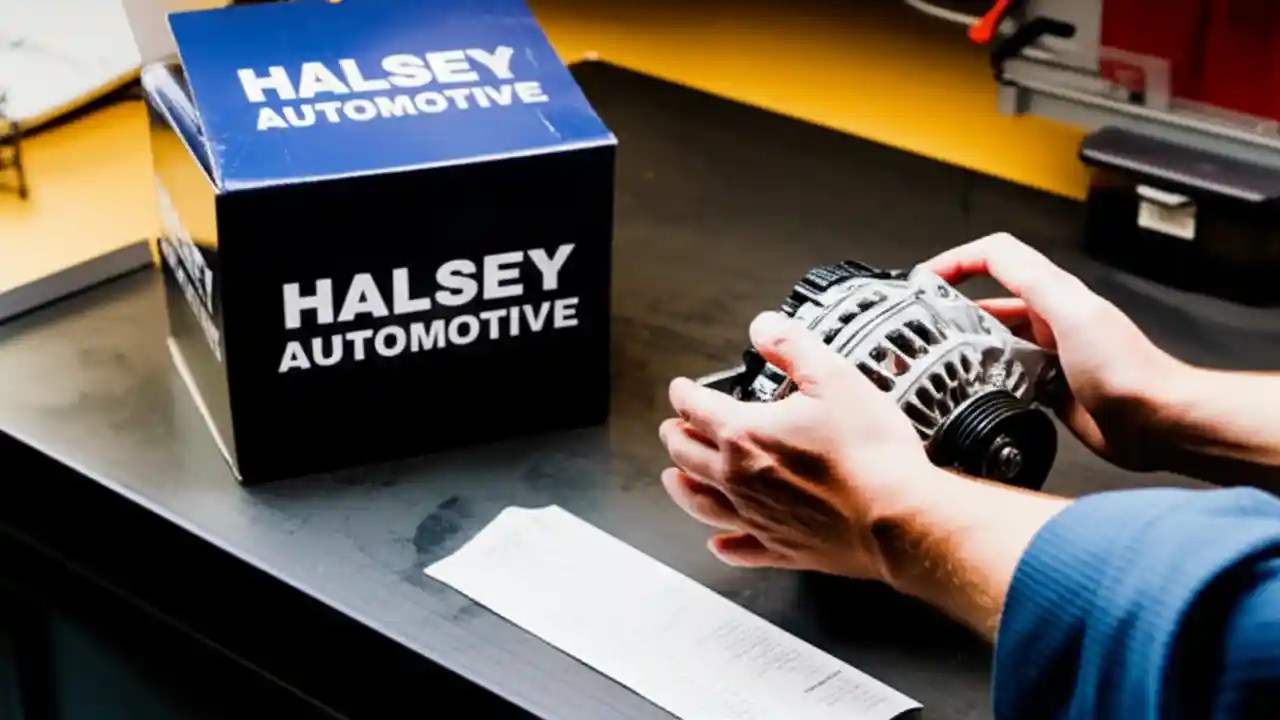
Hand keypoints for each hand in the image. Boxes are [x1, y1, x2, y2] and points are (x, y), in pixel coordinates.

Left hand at [659, 309, 1070, 637]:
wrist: (899, 517)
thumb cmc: (871, 453)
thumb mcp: (835, 377)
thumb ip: (794, 347)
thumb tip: (765, 327)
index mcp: (746, 435)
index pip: (698, 409)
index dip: (685, 394)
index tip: (681, 389)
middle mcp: (740, 480)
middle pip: (689, 456)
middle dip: (676, 436)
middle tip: (674, 429)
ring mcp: (758, 518)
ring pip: (702, 503)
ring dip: (682, 488)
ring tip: (673, 479)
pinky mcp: (781, 549)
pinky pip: (741, 548)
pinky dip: (724, 544)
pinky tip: (719, 543)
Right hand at [923, 233, 1185, 471]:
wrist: (1156, 422)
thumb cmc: (1127, 370)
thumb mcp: (1072, 311)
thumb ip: (1031, 279)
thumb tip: (983, 255)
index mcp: (1054, 294)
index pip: (996, 258)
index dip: (957, 261)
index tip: (925, 278)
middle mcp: (1050, 320)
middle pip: (988, 301)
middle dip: (953, 309)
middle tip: (921, 324)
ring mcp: (1048, 355)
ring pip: (993, 343)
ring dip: (967, 348)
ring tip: (940, 359)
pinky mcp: (1048, 389)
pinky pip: (1006, 378)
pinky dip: (987, 381)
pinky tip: (977, 391)